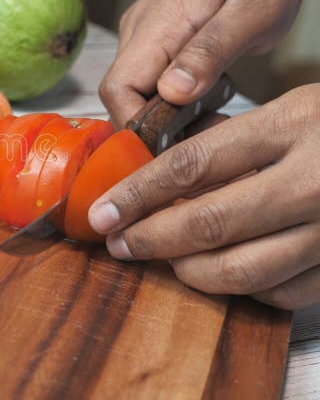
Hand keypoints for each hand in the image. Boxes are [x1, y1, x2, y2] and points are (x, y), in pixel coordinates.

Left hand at [88, 84, 319, 309]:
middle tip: (117, 242)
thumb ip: (232, 141)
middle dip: (150, 237)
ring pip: (241, 269)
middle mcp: (316, 180)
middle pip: (209, 222)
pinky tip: (219, 270)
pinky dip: (240, 287)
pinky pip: (281, 292)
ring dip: (187, 270)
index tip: (103, 209)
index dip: (137, 192)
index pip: (193, 164)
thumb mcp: (292, 109)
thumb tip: (158, 178)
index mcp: (294, 125)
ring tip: (160, 259)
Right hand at [100, 0, 304, 126]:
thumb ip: (212, 50)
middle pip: (121, 97)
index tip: (175, 143)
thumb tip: (172, 92)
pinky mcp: (150, 44)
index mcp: (160, 22)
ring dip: (166, 119)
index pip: (119, 87)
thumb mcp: (255, 10)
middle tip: (205, 133)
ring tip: (210, 118)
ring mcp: (140, 37)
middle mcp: (139, 30)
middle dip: (155, 127)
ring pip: (133, 95)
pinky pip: (146, 85)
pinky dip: (169, 105)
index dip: (137, 123)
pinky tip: (201, 101)